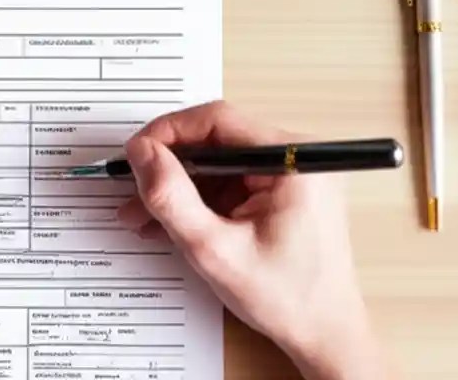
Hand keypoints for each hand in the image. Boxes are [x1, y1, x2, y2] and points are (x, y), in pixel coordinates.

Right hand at [116, 102, 392, 379]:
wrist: (325, 335)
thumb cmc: (286, 299)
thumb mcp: (214, 250)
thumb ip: (172, 198)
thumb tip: (141, 153)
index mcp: (293, 161)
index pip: (217, 121)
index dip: (167, 132)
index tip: (135, 155)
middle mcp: (297, 157)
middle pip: (214, 140)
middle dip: (168, 167)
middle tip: (132, 190)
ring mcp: (290, 174)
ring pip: (217, 164)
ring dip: (178, 188)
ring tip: (141, 215)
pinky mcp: (282, 192)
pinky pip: (229, 182)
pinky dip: (199, 200)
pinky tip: (171, 222)